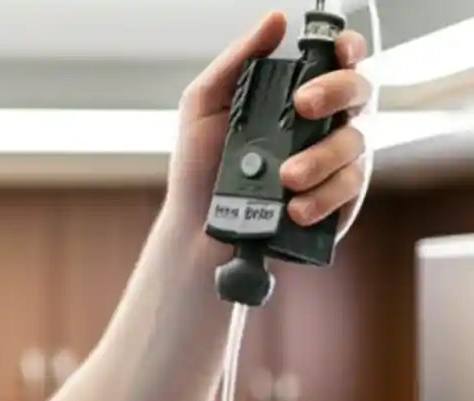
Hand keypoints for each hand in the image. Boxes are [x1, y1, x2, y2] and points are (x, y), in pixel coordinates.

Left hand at [166, 11, 372, 231]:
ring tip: (286, 176)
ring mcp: (333, 162)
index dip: (347, 48)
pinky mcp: (336, 200)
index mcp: (296, 94)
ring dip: (320, 157)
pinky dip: (322, 197)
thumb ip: (238, 60)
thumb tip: (276, 20)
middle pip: (359, 92)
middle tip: (302, 106)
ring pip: (353, 143)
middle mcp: (321, 123)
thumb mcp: (205, 105)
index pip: (337, 60)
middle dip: (336, 92)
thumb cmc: (201, 164)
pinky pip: (347, 190)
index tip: (338, 51)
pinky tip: (295, 207)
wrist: (196, 226)